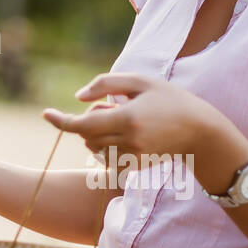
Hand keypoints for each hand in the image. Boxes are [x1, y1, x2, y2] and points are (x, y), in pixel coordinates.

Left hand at [42, 72, 221, 164]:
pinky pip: (108, 157)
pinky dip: (107, 145)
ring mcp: (133, 156)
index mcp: (128, 118)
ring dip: (96, 133)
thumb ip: (106, 83)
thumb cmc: (170, 99)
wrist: (201, 132)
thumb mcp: (140, 81)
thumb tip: (78, 97)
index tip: (46, 114)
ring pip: (95, 148)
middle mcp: (129, 141)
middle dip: (86, 120)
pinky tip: (125, 134)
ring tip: (121, 119)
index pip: (84, 124)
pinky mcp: (137, 166)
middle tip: (108, 107)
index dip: (62, 121)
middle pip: (86, 136)